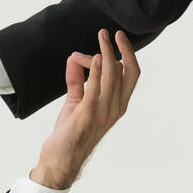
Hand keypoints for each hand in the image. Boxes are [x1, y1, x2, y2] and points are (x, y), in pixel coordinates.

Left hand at [32, 29, 139, 189]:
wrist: (61, 159)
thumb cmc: (70, 133)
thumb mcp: (76, 102)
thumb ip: (77, 80)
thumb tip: (74, 58)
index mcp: (117, 104)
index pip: (131, 74)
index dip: (128, 54)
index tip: (117, 38)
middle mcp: (115, 107)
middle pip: (126, 71)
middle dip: (121, 49)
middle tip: (110, 32)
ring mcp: (104, 111)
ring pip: (112, 75)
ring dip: (106, 52)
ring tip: (101, 37)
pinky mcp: (88, 113)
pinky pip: (95, 87)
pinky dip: (95, 70)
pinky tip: (93, 57)